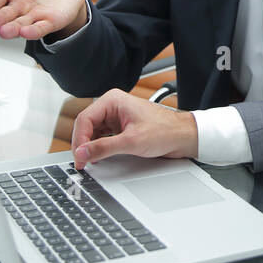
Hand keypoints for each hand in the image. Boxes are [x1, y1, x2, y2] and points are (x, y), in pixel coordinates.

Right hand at [71, 89, 197, 168]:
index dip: (79, 140)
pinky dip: (98, 148)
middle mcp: (113, 106)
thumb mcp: (131, 142)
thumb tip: (82, 153)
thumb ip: (103, 148)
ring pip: (93, 133)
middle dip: (83, 144)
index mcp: (113, 100)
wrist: (183, 137)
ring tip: (90, 161)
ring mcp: (116, 117)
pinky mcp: (120, 127)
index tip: (79, 157)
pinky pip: (102, 137)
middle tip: (82, 162)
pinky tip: (99, 157)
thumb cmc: (165, 131)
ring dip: (90, 147)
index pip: (84, 119)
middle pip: (86, 126)